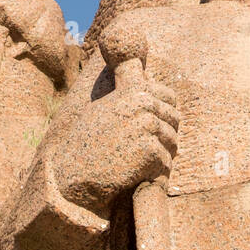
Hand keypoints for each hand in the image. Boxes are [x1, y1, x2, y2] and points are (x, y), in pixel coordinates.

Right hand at [51, 64, 177, 217]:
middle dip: (165, 134)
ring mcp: (148, 126)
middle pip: (174, 118)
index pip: (169, 95)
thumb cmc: (87, 141)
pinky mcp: (151, 150)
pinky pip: (166, 161)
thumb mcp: (105, 106)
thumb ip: (128, 91)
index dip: (165, 110)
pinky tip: (136, 173)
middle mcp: (143, 103)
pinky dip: (155, 171)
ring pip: (172, 141)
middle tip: (145, 148)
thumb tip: (151, 76)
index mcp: (133, 89)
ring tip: (138, 161)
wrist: (75, 172)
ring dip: (161, 154)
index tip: (153, 124)